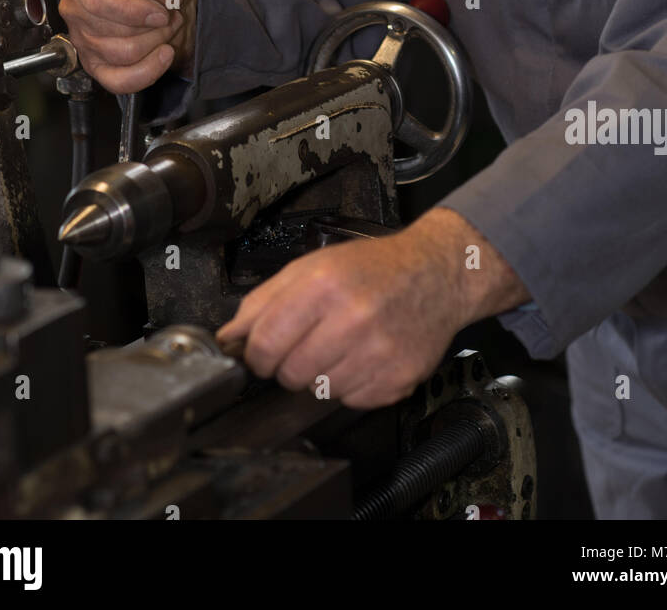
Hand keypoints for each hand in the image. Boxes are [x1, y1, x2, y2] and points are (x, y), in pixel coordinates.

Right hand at [58, 0, 197, 92]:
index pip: (96, 1)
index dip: (133, 12)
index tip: (161, 12)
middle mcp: (75, 6)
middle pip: (110, 32)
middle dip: (153, 26)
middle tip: (171, 12)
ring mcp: (82, 37)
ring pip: (120, 55)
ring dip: (156, 43)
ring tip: (168, 25)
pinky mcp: (95, 63)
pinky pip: (117, 81)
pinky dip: (147, 72)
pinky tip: (163, 55)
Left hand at [216, 209, 528, 407]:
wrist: (436, 274)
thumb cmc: (374, 268)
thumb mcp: (313, 265)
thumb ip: (265, 299)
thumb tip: (230, 337)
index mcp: (324, 285)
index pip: (265, 342)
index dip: (256, 354)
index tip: (261, 352)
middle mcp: (352, 319)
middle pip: (290, 373)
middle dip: (288, 364)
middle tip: (307, 344)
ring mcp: (378, 353)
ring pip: (319, 391)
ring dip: (321, 375)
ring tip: (340, 346)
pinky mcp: (397, 379)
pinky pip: (351, 400)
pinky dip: (351, 385)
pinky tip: (362, 357)